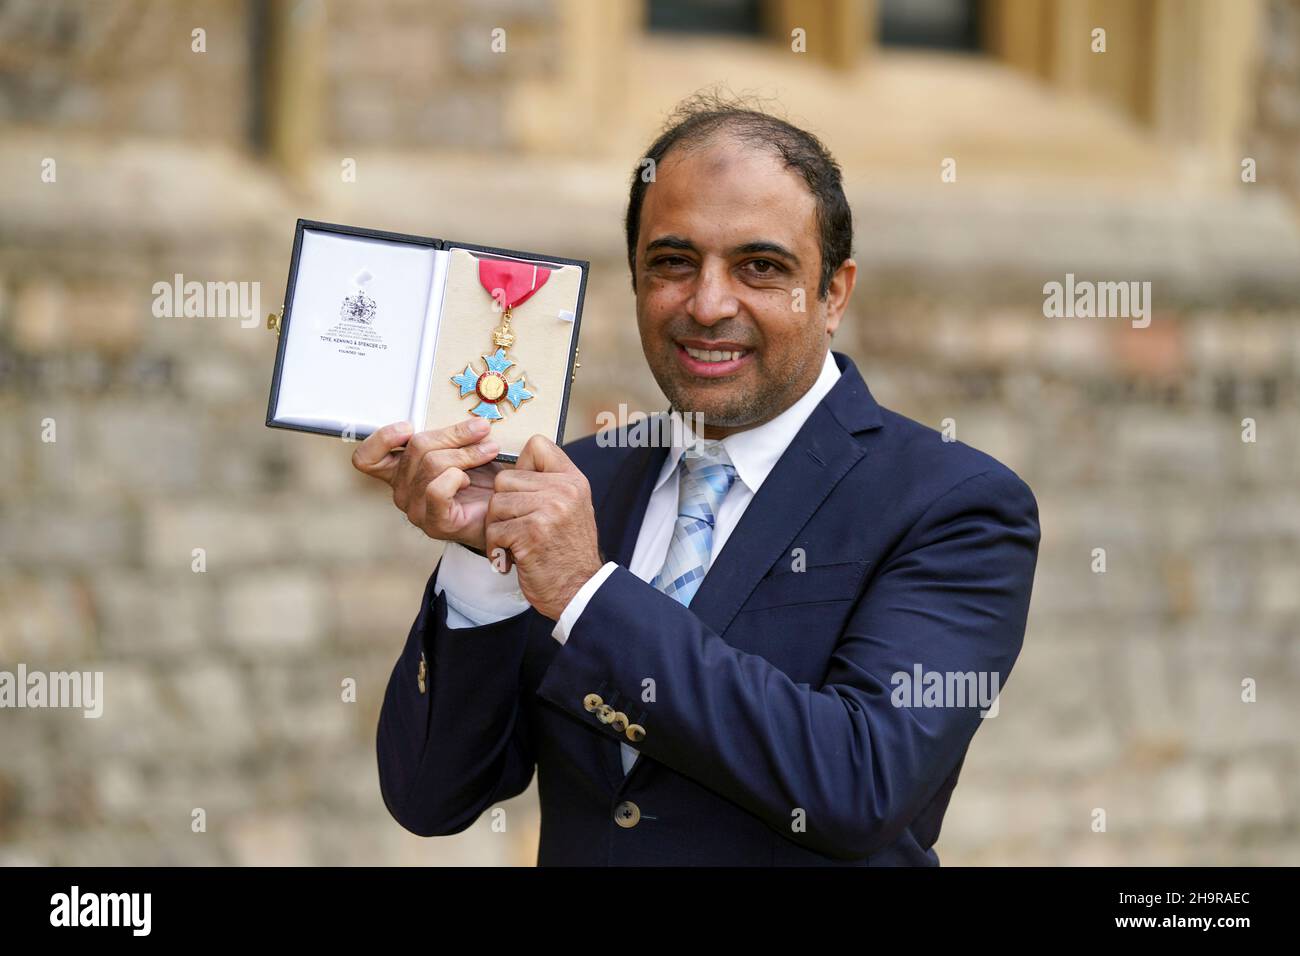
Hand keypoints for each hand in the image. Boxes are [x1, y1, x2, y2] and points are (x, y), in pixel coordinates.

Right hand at [352, 417, 506, 551]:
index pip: (367, 458)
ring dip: (467, 453)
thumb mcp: (462, 448)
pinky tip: (470, 480)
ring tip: (488, 451)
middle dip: (455, 434)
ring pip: (432, 464)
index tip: (408, 427)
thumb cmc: (483, 481)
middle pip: (416, 447)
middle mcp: (402, 492)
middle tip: (481, 430)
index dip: (382, 438)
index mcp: (400, 472)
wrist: (504, 512)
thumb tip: (469, 419)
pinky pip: (438, 489)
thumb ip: (452, 434)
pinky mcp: (435, 523)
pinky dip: (458, 477)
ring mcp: (416, 510)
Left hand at [485, 434, 602, 619]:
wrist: (579, 590)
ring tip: (514, 544)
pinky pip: (494, 529)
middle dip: (503, 506)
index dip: (522, 467)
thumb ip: (550, 484)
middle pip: (505, 478)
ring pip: (496, 503)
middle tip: (516, 528)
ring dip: (497, 529)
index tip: (526, 494)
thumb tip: (518, 464)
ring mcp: (549, 510)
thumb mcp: (572, 508)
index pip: (536, 445)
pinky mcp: (531, 533)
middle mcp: (564, 490)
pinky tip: (511, 559)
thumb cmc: (568, 553)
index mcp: (573, 480)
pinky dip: (496, 548)